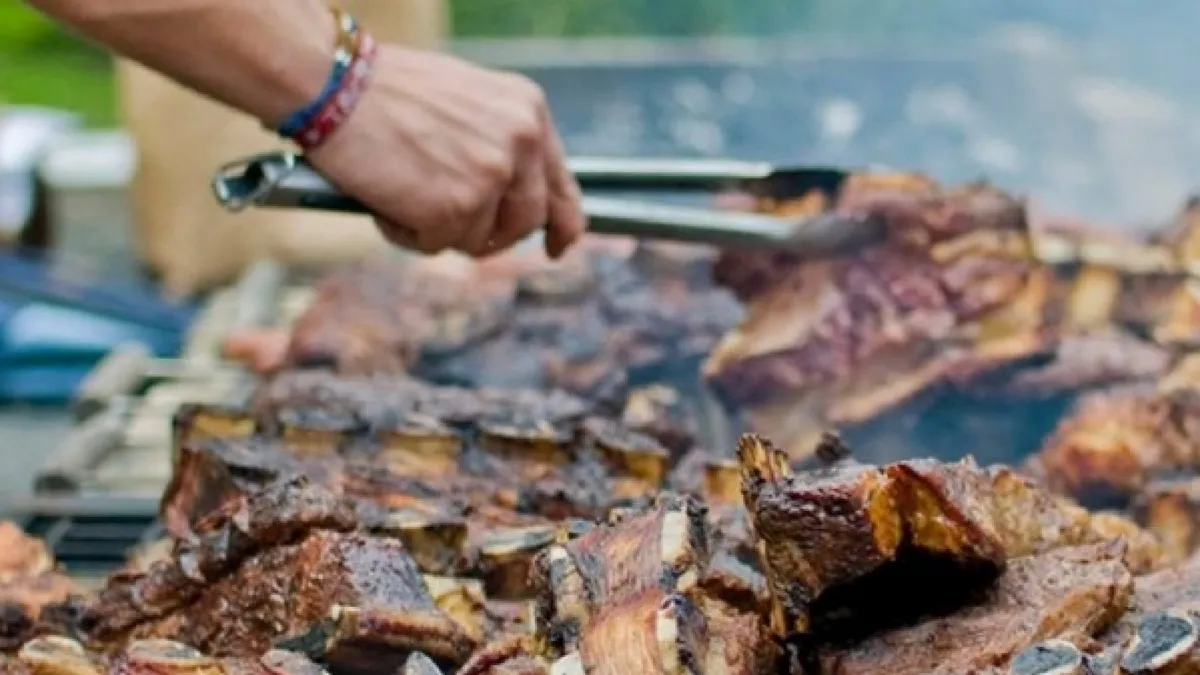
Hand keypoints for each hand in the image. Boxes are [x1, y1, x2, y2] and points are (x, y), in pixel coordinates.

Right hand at [307, 44, 584, 257]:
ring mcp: (491, 177)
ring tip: (403, 190)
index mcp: (528, 111)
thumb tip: (508, 198)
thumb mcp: (468, 102)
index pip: (561, 184)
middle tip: (449, 222)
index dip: (562, 223)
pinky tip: (386, 199)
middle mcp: (521, 143)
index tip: (557, 246)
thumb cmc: (386, 90)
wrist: (336, 84)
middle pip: (525, 222)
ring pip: (478, 238)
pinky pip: (436, 246)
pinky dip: (406, 233)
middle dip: (490, 233)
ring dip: (440, 229)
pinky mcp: (456, 209)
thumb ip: (498, 143)